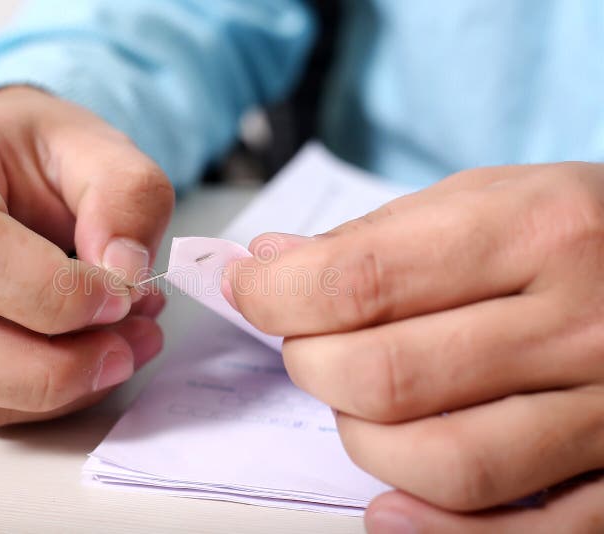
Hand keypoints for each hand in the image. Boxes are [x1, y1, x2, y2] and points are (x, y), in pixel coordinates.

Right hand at [0, 87, 173, 426]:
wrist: (9, 170)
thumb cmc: (42, 155)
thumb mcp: (103, 149)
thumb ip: (127, 197)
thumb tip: (123, 272)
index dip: (51, 292)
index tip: (120, 296)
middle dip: (53, 365)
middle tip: (129, 346)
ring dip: (56, 387)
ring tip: (125, 349)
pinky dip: (46, 397)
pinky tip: (93, 359)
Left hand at [224, 163, 603, 531]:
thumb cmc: (574, 229)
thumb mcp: (488, 196)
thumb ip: (377, 236)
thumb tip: (271, 264)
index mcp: (536, 231)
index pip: (362, 279)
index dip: (277, 293)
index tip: (248, 290)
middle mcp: (579, 321)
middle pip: (387, 375)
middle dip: (311, 362)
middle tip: (306, 342)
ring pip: (442, 461)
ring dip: (362, 438)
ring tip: (358, 404)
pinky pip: (525, 533)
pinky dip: (436, 530)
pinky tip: (389, 505)